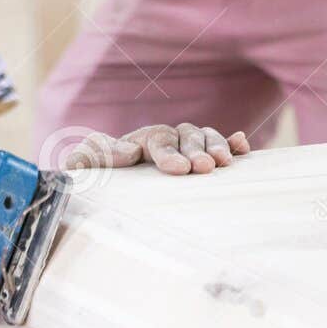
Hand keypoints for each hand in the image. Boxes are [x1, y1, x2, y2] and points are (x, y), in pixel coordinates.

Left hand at [64, 123, 249, 175]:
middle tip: (205, 167)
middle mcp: (163, 141)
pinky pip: (217, 145)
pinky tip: (242, 145)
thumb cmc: (92, 180)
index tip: (179, 169)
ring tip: (225, 162)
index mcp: (137, 142)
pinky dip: (230, 143)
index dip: (168, 152)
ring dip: (216, 146)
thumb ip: (94, 155)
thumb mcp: (84, 167)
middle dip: (196, 150)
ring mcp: (182, 150)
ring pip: (203, 137)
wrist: (100, 191)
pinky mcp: (195, 162)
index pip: (156, 140)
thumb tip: (130, 152)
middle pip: (185, 136)